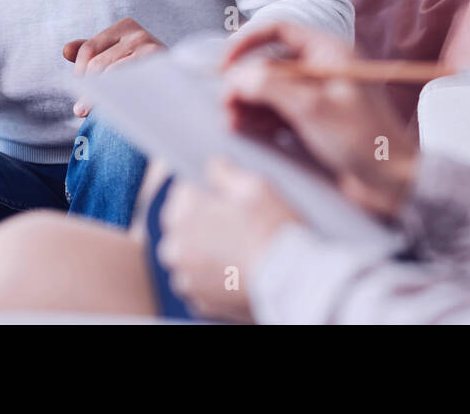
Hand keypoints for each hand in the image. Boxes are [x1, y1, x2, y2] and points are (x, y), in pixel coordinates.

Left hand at [65, 18, 166, 115]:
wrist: (180, 82)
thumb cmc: (142, 69)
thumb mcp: (116, 55)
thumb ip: (91, 52)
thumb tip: (66, 50)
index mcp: (124, 26)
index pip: (88, 49)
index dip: (79, 73)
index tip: (79, 93)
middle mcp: (138, 33)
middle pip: (98, 64)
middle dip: (87, 89)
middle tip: (81, 110)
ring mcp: (151, 49)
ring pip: (112, 76)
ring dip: (101, 96)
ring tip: (94, 110)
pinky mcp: (159, 67)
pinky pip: (129, 85)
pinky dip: (120, 97)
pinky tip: (118, 107)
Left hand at [159, 156, 301, 322]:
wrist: (293, 281)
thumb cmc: (275, 231)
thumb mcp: (255, 185)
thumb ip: (225, 172)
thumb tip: (214, 166)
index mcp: (184, 213)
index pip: (183, 192)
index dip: (208, 193)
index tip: (228, 200)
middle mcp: (176, 248)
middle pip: (183, 226)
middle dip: (204, 223)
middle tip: (239, 225)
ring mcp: (186, 279)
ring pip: (191, 257)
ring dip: (208, 253)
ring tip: (242, 251)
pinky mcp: (201, 304)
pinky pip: (203, 284)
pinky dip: (216, 278)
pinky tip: (241, 271)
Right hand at [219, 22, 419, 219]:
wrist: (394, 182)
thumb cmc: (365, 140)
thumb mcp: (313, 108)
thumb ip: (271, 87)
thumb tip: (237, 77)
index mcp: (330, 52)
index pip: (279, 31)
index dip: (247, 42)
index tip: (225, 65)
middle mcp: (323, 69)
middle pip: (272, 64)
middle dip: (245, 81)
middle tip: (226, 104)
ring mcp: (318, 97)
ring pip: (272, 90)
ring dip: (248, 102)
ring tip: (230, 120)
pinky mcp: (315, 122)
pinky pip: (279, 113)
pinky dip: (260, 118)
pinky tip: (243, 128)